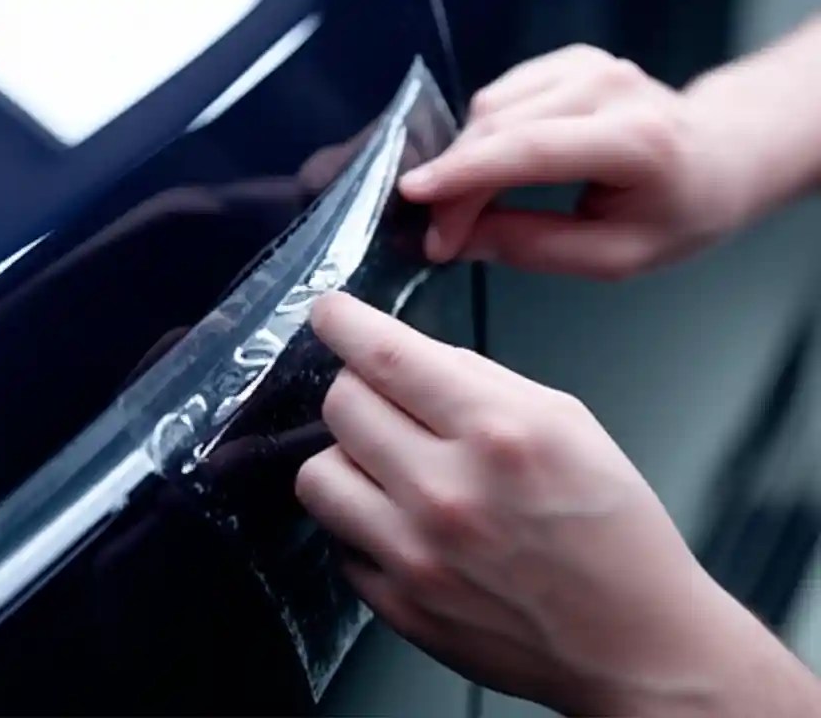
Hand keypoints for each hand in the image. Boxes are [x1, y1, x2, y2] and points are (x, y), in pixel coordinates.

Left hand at [296, 293, 810, 716]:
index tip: (330, 313)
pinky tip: (406, 526)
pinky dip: (362, 524)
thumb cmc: (614, 535)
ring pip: (319, 473)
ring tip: (385, 467)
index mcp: (499, 434)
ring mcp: (416, 554)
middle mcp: (448, 492)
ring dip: (345, 458)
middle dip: (356, 390)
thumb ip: (484, 381)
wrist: (636, 643)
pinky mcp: (399, 603)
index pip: (386, 356)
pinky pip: (339, 539)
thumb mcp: (570, 425)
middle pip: (340, 405)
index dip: (343, 322)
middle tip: (383, 402)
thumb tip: (416, 356)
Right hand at [400, 44, 751, 279]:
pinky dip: (480, 137)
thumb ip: (532, 247)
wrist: (720, 156)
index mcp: (635, 141)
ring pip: (490, 107)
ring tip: (463, 208)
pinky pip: (500, 95)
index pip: (528, 150)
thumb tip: (458, 240)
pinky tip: (487, 170)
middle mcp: (611, 87)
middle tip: (439, 236)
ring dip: (463, 161)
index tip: (414, 201)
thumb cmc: (679, 211)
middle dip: (454, 183)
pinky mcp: (571, 60)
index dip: (462, 177)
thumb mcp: (614, 257)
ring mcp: (590, 65)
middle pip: (499, 126)